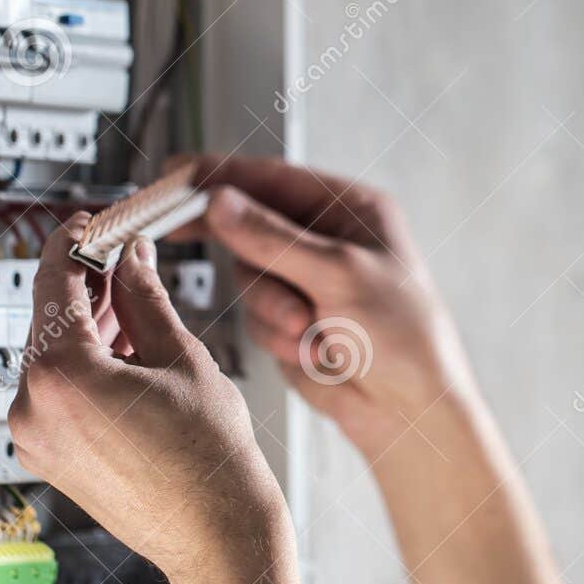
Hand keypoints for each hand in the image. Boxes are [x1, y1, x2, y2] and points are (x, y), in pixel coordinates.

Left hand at [8, 214, 287, 583]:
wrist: (216, 536)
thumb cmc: (208, 465)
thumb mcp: (182, 357)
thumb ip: (146, 296)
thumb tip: (131, 259)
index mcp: (61, 377)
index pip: (55, 282)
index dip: (75, 242)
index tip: (90, 225)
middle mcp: (33, 409)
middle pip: (50, 318)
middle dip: (88, 284)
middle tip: (123, 256)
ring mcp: (36, 437)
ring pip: (54, 355)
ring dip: (90, 324)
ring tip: (134, 301)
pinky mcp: (49, 455)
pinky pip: (59, 391)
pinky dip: (86, 364)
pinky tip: (126, 349)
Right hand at [175, 155, 484, 456]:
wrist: (409, 409)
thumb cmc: (402, 335)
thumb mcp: (338, 276)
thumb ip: (272, 239)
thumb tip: (218, 201)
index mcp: (350, 208)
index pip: (273, 178)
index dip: (221, 174)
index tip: (175, 176)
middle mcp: (326, 237)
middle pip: (251, 227)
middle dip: (254, 261)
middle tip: (200, 244)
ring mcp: (307, 279)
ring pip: (249, 278)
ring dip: (273, 309)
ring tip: (310, 330)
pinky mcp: (292, 317)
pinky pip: (256, 315)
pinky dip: (278, 335)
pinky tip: (315, 350)